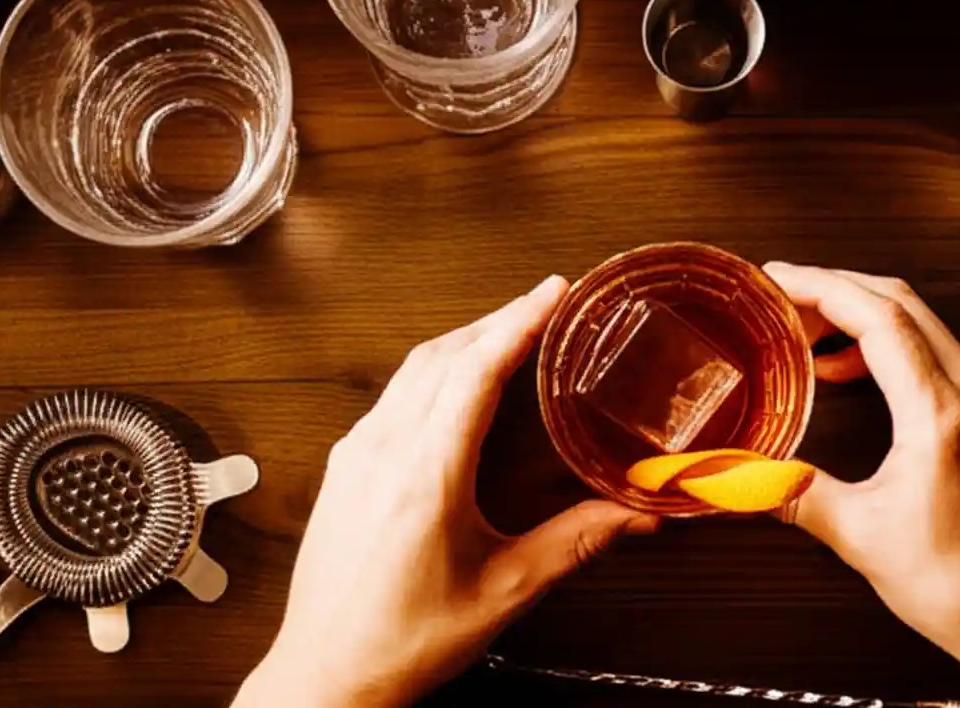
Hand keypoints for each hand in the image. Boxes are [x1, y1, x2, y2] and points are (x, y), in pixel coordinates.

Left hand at [234, 276, 658, 707]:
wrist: (325, 674)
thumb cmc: (403, 641)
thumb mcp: (503, 591)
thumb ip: (574, 544)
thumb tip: (634, 516)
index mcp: (423, 477)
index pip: (474, 372)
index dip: (518, 322)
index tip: (553, 291)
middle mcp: (380, 453)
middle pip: (442, 356)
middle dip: (497, 320)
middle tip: (544, 303)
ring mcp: (354, 456)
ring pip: (412, 370)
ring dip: (463, 340)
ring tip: (509, 330)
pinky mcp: (343, 468)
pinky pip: (391, 395)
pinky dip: (433, 369)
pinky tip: (456, 381)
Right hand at [764, 263, 959, 706]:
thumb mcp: (860, 537)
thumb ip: (790, 494)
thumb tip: (730, 478)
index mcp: (942, 414)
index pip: (880, 317)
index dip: (822, 287)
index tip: (778, 279)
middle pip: (903, 302)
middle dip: (837, 288)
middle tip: (783, 298)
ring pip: (924, 323)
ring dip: (863, 315)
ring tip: (808, 335)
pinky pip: (939, 353)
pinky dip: (892, 344)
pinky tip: (854, 371)